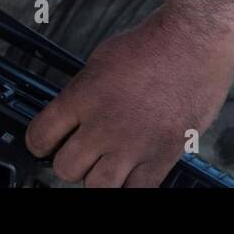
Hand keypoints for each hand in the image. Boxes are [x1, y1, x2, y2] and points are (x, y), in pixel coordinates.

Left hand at [26, 0, 233, 187]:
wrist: (194, 42)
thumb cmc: (152, 44)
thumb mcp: (101, 60)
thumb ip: (83, 93)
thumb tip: (71, 117)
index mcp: (83, 96)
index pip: (40, 136)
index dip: (39, 142)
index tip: (46, 143)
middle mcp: (103, 125)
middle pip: (65, 168)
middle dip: (70, 161)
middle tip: (82, 152)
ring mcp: (133, 145)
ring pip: (97, 187)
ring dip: (98, 177)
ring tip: (108, 163)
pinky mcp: (162, 156)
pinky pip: (136, 191)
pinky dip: (131, 184)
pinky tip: (133, 171)